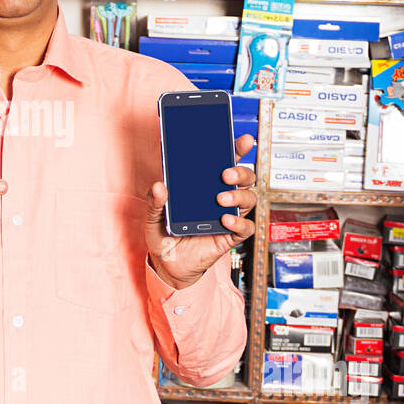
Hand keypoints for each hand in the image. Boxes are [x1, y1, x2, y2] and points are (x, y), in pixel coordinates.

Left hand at [146, 134, 256, 290]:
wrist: (167, 263)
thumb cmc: (164, 234)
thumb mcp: (154, 216)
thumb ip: (155, 201)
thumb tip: (158, 186)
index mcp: (206, 186)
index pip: (226, 162)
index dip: (237, 149)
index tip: (243, 140)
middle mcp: (221, 197)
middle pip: (244, 177)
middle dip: (240, 170)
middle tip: (225, 173)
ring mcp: (227, 215)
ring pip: (249, 198)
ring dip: (239, 194)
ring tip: (220, 198)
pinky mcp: (229, 236)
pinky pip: (245, 227)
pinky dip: (238, 222)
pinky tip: (224, 219)